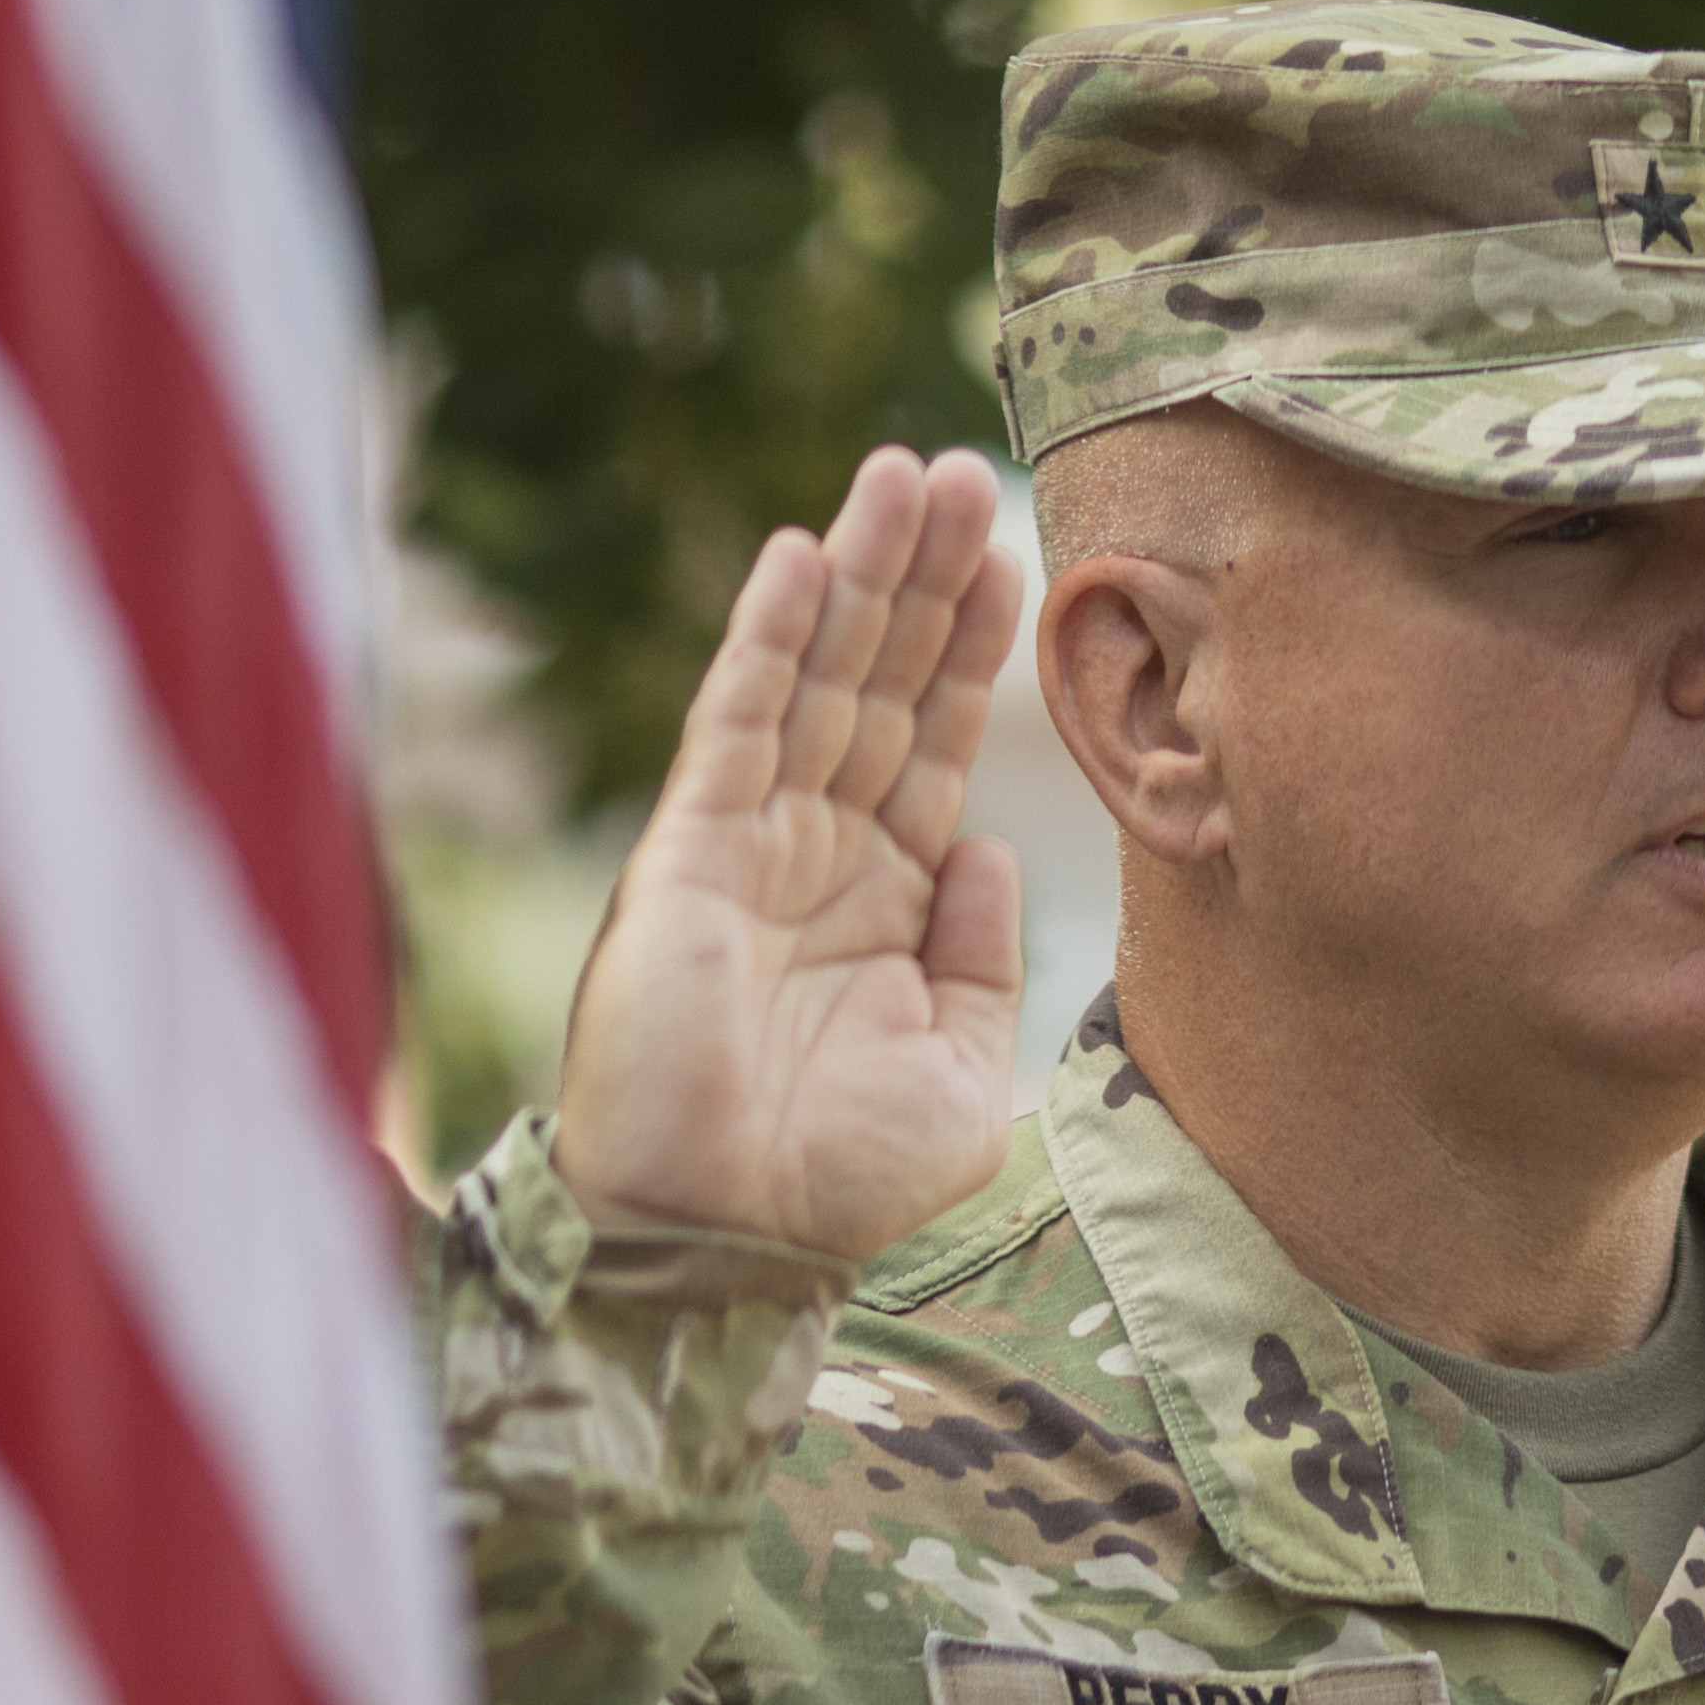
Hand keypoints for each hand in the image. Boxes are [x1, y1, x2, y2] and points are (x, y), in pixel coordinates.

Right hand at [551, 445, 1029, 1258]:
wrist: (728, 1238)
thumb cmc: (839, 1182)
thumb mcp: (964, 1076)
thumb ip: (987, 959)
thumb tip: (990, 851)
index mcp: (888, 901)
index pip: (938, 744)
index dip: (973, 650)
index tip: (1015, 553)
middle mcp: (819, 854)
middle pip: (881, 684)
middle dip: (924, 580)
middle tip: (966, 466)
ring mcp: (750, 844)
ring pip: (817, 678)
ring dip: (861, 575)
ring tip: (904, 474)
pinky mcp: (688, 850)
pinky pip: (737, 722)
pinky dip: (770, 638)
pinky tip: (805, 556)